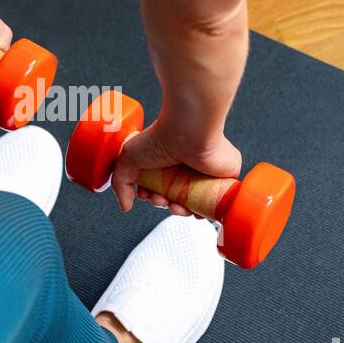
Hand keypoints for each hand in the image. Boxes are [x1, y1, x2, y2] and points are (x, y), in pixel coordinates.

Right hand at [110, 112, 241, 216]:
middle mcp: (185, 166)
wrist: (188, 131)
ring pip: (193, 202)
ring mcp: (204, 172)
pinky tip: (195, 211)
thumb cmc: (161, 137)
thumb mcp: (129, 159)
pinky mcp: (222, 178)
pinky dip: (204, 210)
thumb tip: (125, 206)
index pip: (159, 186)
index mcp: (166, 160)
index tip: (146, 195)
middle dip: (164, 204)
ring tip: (175, 206)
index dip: (152, 197)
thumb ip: (121, 183)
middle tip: (159, 200)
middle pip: (175, 197)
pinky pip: (214, 202)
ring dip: (181, 211)